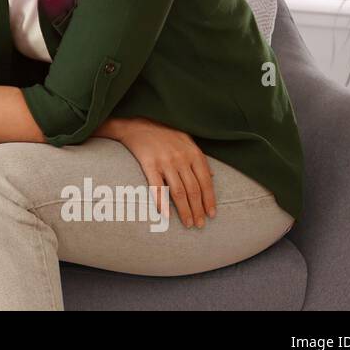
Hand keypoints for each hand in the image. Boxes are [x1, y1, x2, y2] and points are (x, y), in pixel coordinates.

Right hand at [99, 115, 215, 228]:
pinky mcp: (149, 164)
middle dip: (198, 210)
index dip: (209, 200)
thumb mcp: (187, 141)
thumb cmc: (165, 133)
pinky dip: (162, 202)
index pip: (206, 182)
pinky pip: (157, 187)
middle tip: (199, 225)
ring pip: (178, 192)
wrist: (137, 124)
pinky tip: (165, 215)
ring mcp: (165, 162)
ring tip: (188, 223)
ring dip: (184, 210)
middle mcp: (181, 159)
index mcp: (193, 153)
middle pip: (193, 190)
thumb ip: (199, 159)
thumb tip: (212, 176)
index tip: (211, 215)